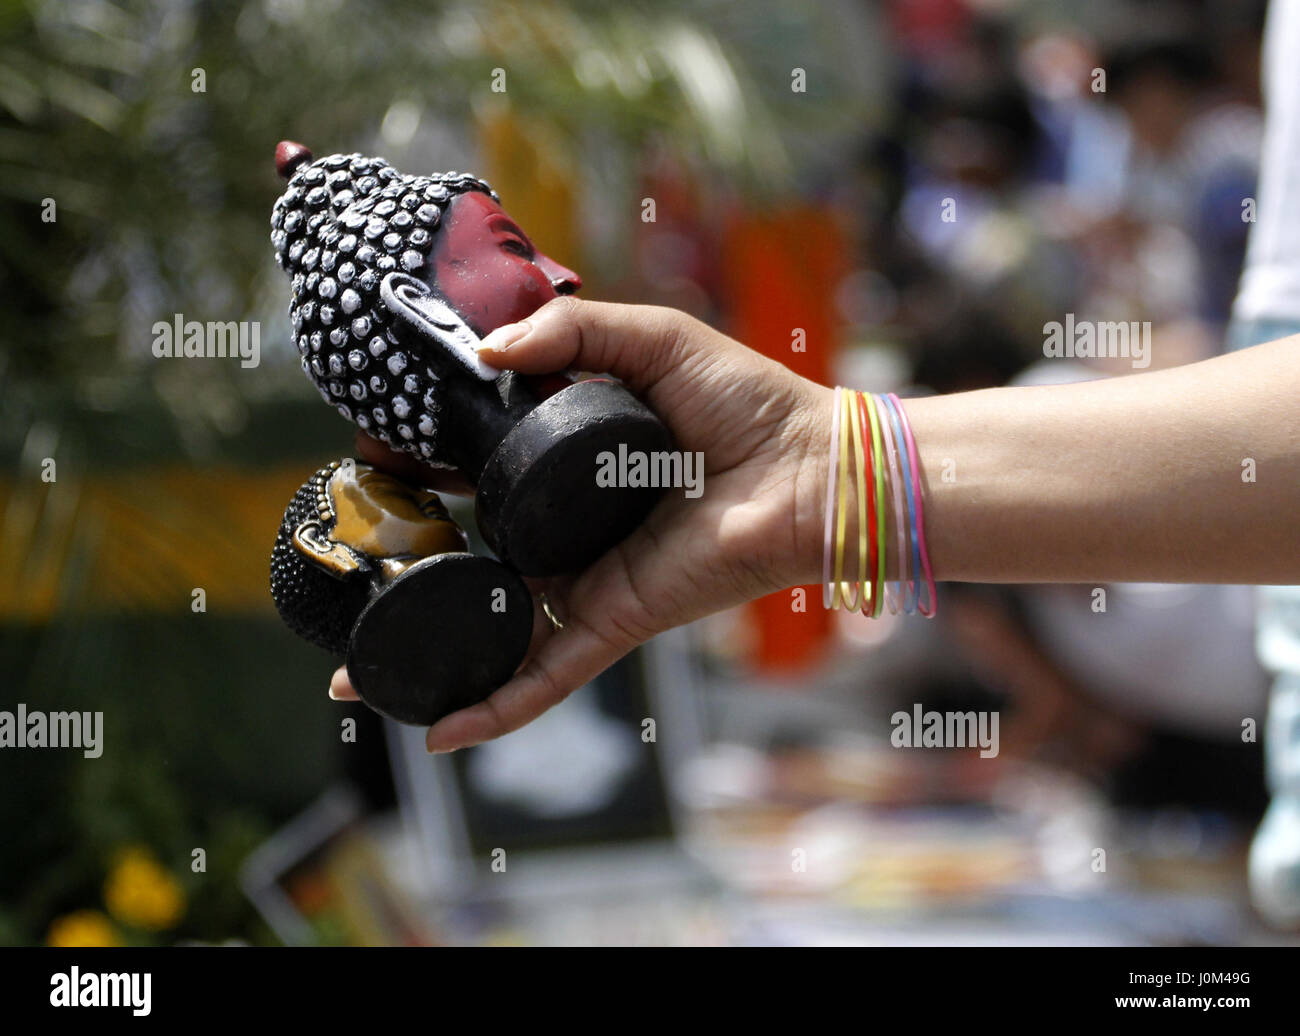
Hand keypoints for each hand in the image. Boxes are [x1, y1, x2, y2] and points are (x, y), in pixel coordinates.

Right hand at [329, 295, 827, 750]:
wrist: (813, 469)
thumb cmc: (747, 403)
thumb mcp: (652, 342)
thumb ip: (575, 333)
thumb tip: (487, 353)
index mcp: (574, 471)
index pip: (477, 475)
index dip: (421, 468)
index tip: (369, 455)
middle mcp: (571, 532)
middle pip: (470, 560)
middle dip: (404, 570)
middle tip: (342, 563)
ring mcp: (588, 582)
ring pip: (493, 630)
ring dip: (426, 657)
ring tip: (353, 677)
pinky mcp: (615, 619)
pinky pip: (547, 674)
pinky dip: (495, 708)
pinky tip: (438, 730)